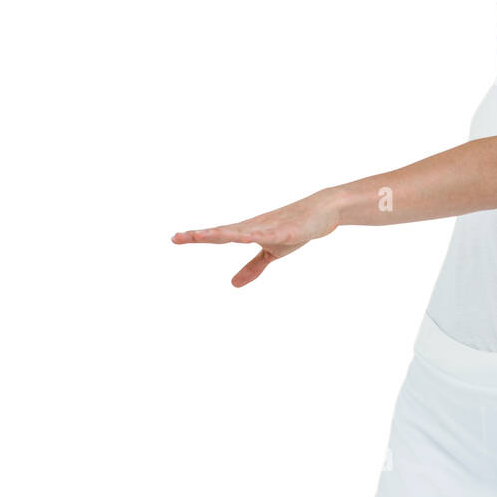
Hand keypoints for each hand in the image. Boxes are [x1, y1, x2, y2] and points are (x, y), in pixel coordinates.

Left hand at [171, 190, 337, 286]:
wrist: (321, 212)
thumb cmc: (295, 229)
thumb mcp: (272, 253)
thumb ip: (252, 268)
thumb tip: (233, 284)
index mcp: (247, 232)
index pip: (218, 235)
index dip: (197, 237)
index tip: (175, 238)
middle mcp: (253, 227)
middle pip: (223, 231)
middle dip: (201, 235)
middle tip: (177, 237)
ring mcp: (269, 227)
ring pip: (241, 231)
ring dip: (221, 233)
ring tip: (202, 236)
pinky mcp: (287, 231)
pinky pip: (269, 234)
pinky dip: (256, 235)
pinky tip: (245, 237)